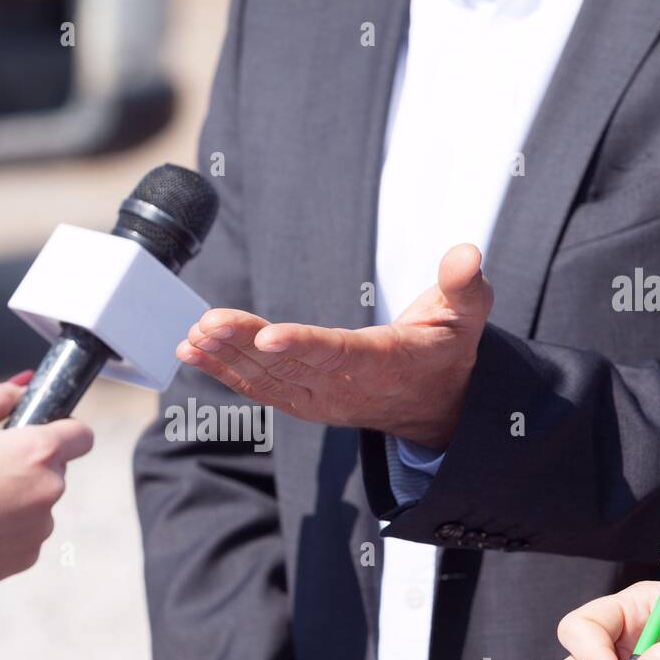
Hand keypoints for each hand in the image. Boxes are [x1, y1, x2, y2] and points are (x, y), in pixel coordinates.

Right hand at [0, 376, 93, 613]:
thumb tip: (23, 386)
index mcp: (39, 450)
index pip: (82, 435)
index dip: (64, 430)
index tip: (42, 433)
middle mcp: (51, 489)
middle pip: (56, 469)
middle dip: (30, 465)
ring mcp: (42, 526)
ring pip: (40, 503)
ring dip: (19, 499)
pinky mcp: (29, 556)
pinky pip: (26, 534)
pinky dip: (8, 530)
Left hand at [177, 244, 492, 450]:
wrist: (433, 404)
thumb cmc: (446, 348)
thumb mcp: (468, 316)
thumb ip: (466, 285)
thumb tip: (468, 255)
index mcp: (385, 362)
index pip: (339, 353)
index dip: (303, 346)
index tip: (268, 336)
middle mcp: (345, 386)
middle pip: (289, 366)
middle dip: (244, 345)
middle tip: (207, 324)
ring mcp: (320, 398)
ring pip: (266, 378)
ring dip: (225, 358)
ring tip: (192, 337)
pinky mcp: (301, 400)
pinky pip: (258, 388)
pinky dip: (223, 371)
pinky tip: (191, 352)